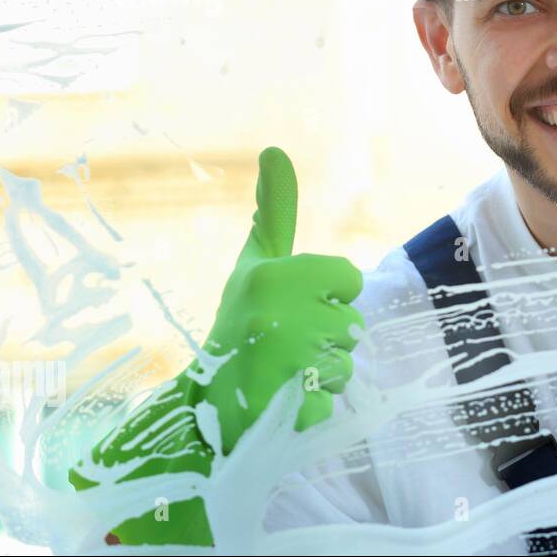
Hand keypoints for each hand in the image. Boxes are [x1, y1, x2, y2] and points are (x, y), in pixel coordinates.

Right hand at [69, 147, 364, 546]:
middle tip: (286, 342)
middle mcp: (282, 315)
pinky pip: (331, 402)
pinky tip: (283, 400)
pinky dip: (312, 406)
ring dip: (322, 372)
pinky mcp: (290, 408)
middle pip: (353, 323)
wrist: (203, 401)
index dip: (331, 293)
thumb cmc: (239, 322)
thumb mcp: (253, 263)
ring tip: (284, 370)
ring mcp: (286, 364)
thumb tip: (274, 149)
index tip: (296, 303)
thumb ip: (274, 211)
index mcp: (277, 276)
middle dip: (327, 336)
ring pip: (347, 364)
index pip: (350, 278)